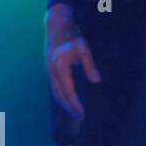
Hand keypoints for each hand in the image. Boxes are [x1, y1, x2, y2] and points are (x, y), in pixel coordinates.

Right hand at [44, 4, 100, 120]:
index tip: (83, 113)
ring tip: (75, 112)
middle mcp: (51, 71)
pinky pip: (54, 87)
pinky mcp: (49, 69)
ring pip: (55, 92)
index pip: (68, 91)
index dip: (75, 104)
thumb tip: (96, 81)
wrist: (56, 27)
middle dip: (70, 107)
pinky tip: (68, 100)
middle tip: (81, 118)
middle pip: (59, 95)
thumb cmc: (72, 36)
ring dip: (64, 103)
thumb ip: (89, 65)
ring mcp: (48, 70)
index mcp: (59, 67)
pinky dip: (61, 96)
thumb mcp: (84, 49)